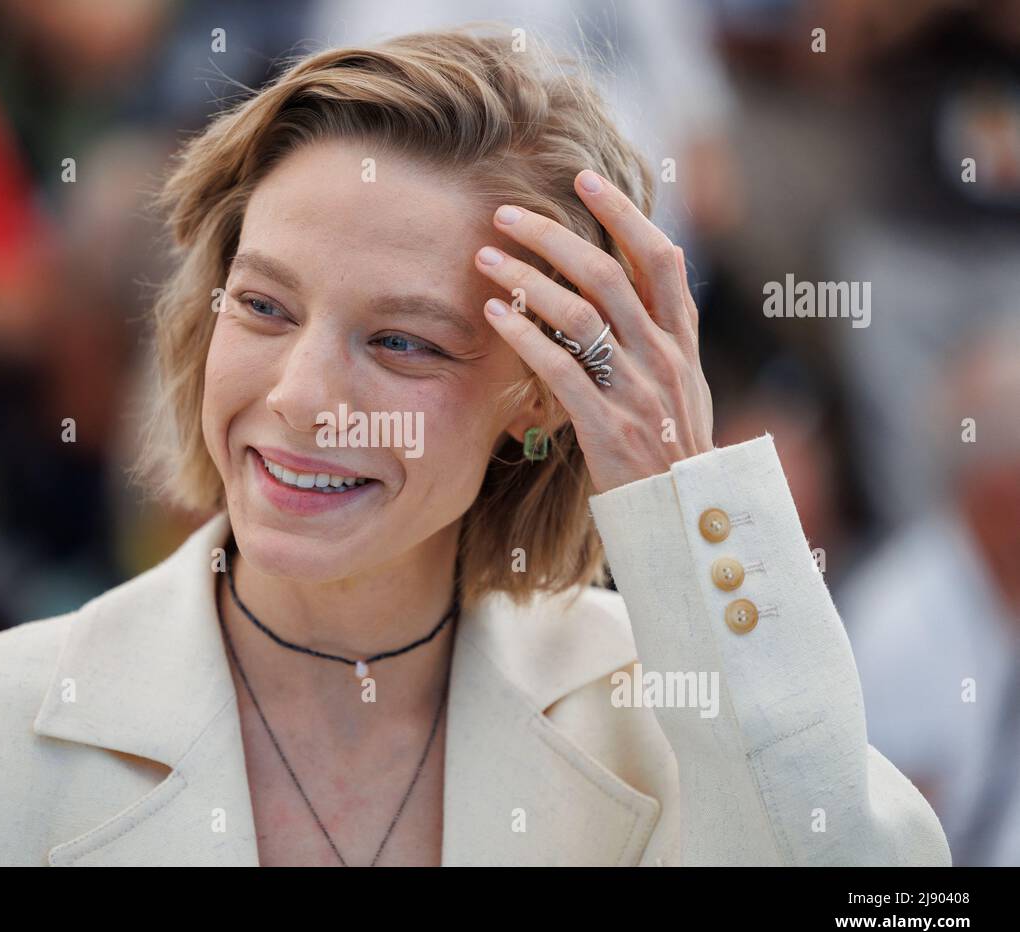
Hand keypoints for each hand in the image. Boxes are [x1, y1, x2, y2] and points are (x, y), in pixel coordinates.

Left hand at [474, 169, 715, 493]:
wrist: (685, 514)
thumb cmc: (673, 444)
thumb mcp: (683, 379)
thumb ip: (663, 328)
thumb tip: (642, 270)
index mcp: (681, 340)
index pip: (659, 257)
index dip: (623, 212)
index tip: (584, 178)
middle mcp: (663, 357)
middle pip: (607, 274)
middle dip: (553, 236)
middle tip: (506, 214)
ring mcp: (637, 392)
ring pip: (580, 316)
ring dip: (526, 280)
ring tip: (485, 259)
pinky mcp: (608, 427)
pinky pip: (560, 370)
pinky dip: (524, 337)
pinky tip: (493, 315)